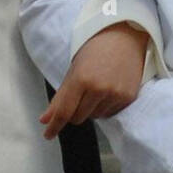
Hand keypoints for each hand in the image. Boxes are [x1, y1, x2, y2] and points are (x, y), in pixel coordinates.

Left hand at [40, 22, 149, 139]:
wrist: (124, 38)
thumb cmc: (95, 50)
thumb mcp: (73, 70)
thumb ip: (60, 97)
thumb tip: (45, 120)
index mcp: (81, 79)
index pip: (64, 112)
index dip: (54, 126)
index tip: (48, 135)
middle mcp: (99, 89)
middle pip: (78, 118)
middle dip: (75, 112)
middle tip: (80, 95)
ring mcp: (115, 94)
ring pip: (94, 117)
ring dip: (91, 109)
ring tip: (97, 88)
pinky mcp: (128, 98)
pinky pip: (110, 114)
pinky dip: (105, 107)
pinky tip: (108, 90)